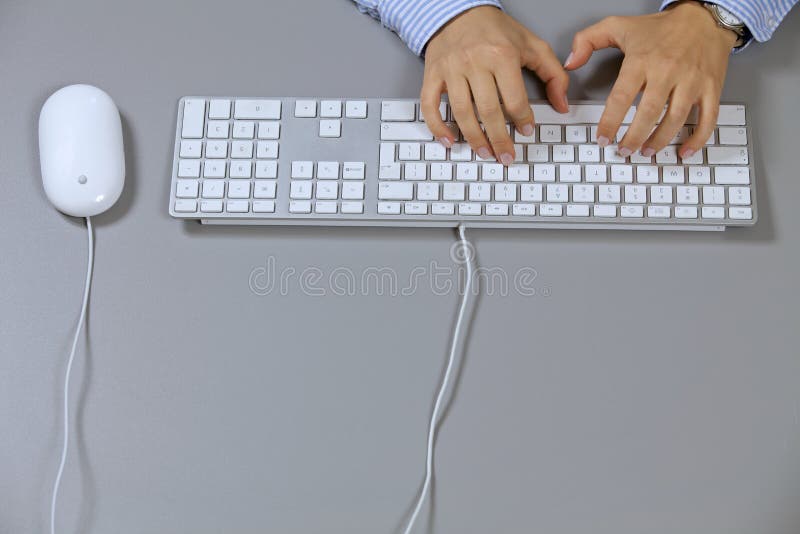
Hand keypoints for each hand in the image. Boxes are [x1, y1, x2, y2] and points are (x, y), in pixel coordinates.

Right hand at [422, 6, 568, 165]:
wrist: (458, 11)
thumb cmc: (494, 30)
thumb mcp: (531, 45)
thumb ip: (552, 74)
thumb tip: (561, 104)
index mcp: (500, 55)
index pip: (514, 98)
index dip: (522, 120)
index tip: (526, 132)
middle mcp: (474, 63)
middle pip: (488, 111)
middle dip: (499, 139)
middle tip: (506, 156)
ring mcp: (451, 70)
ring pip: (462, 112)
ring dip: (473, 138)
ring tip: (484, 152)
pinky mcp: (432, 75)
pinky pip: (430, 105)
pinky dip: (437, 126)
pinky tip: (448, 140)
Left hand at [565, 1, 736, 158]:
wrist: (704, 17)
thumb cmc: (660, 28)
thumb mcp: (619, 25)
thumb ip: (588, 41)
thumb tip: (570, 63)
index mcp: (643, 60)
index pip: (621, 97)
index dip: (610, 122)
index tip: (602, 139)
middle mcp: (668, 71)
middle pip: (649, 113)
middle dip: (634, 137)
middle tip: (623, 150)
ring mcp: (692, 81)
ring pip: (676, 119)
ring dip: (659, 141)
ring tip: (645, 151)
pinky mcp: (712, 88)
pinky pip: (708, 118)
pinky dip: (697, 139)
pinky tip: (684, 151)